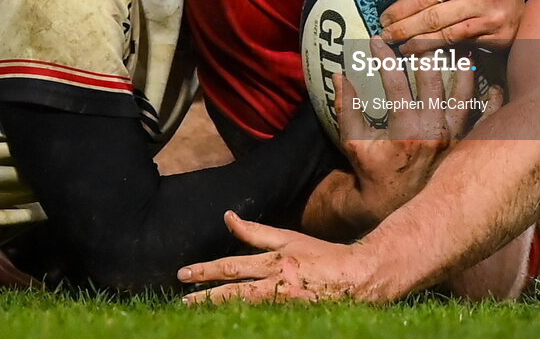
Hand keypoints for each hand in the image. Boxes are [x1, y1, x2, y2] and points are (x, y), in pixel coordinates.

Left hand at [179, 211, 387, 303]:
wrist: (357, 277)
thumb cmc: (322, 256)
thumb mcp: (289, 238)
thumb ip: (257, 231)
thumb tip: (228, 217)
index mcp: (275, 261)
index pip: (233, 266)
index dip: (206, 270)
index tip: (184, 273)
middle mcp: (277, 283)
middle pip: (235, 290)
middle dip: (206, 294)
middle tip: (182, 299)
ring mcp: (285, 303)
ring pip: (246, 307)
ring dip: (219, 309)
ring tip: (196, 311)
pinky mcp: (293, 314)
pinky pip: (263, 318)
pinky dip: (244, 318)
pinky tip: (227, 321)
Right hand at [336, 37, 496, 222]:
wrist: (392, 203)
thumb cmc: (373, 171)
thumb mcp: (354, 141)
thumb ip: (347, 108)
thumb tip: (339, 75)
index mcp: (406, 129)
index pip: (395, 82)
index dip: (384, 57)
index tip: (376, 40)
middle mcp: (434, 131)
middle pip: (435, 80)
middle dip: (427, 52)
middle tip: (423, 33)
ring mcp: (453, 138)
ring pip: (465, 95)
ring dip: (465, 69)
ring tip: (463, 46)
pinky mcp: (464, 145)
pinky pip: (484, 120)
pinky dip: (492, 101)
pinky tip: (496, 83)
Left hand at [378, 0, 524, 53]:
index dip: (402, 9)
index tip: (384, 18)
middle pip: (432, 18)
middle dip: (404, 29)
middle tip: (385, 37)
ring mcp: (489, 21)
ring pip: (446, 37)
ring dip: (419, 45)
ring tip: (400, 48)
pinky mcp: (498, 38)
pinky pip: (464, 47)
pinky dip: (441, 52)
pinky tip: (425, 54)